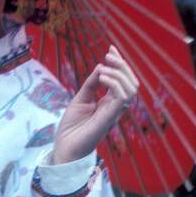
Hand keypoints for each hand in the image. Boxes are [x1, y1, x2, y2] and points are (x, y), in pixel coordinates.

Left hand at [52, 46, 138, 163]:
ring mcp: (114, 113)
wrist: (64, 148)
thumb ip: (92, 84)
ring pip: (131, 88)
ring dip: (119, 73)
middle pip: (131, 82)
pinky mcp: (109, 119)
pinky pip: (122, 98)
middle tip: (108, 55)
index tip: (110, 48)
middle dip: (122, 65)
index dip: (119, 63)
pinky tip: (102, 77)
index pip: (122, 80)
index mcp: (109, 103)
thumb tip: (101, 66)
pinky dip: (114, 83)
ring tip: (103, 68)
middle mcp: (114, 107)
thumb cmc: (71, 128)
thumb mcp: (80, 99)